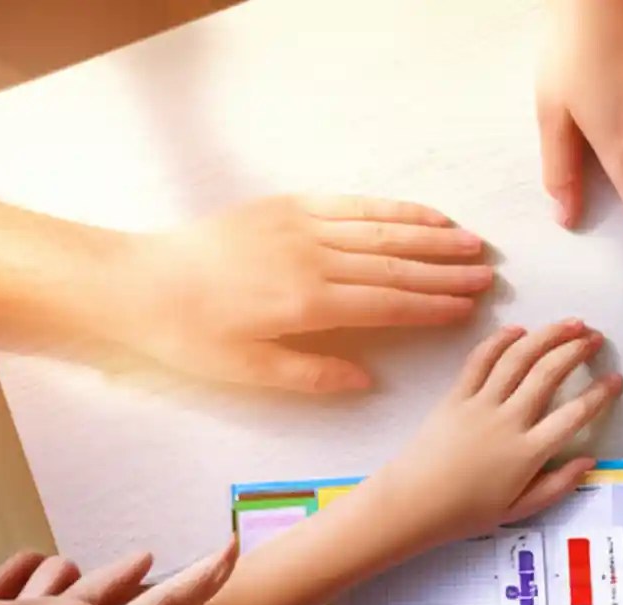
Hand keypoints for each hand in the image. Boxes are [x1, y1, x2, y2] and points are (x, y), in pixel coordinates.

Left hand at [105, 195, 492, 392]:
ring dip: (430, 238)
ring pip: (381, 231)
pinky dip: (392, 209)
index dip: (433, 306)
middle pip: (395, 266)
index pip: (387, 304)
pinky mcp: (288, 206)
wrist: (136, 281)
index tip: (469, 308)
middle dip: (445, 272)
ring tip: (471, 245)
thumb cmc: (189, 334)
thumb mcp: (248, 372)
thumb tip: (368, 380)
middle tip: (487, 277)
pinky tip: (422, 214)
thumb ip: (313, 375)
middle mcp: (313, 259)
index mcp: (307, 305)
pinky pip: (353, 205)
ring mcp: (302, 226)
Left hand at [374, 319, 622, 545]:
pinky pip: (480, 361)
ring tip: (570, 323)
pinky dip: (501, 340)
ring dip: (547, 336)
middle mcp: (508, 421)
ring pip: (519, 359)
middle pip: (549, 374)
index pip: (574, 415)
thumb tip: (589, 461)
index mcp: (528, 452)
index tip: (615, 380)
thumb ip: (558, 486)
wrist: (413, 503)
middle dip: (577, 351)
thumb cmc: (465, 512)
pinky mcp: (456, 396)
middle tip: (595, 338)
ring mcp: (480, 404)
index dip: (600, 394)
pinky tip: (519, 330)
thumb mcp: (519, 510)